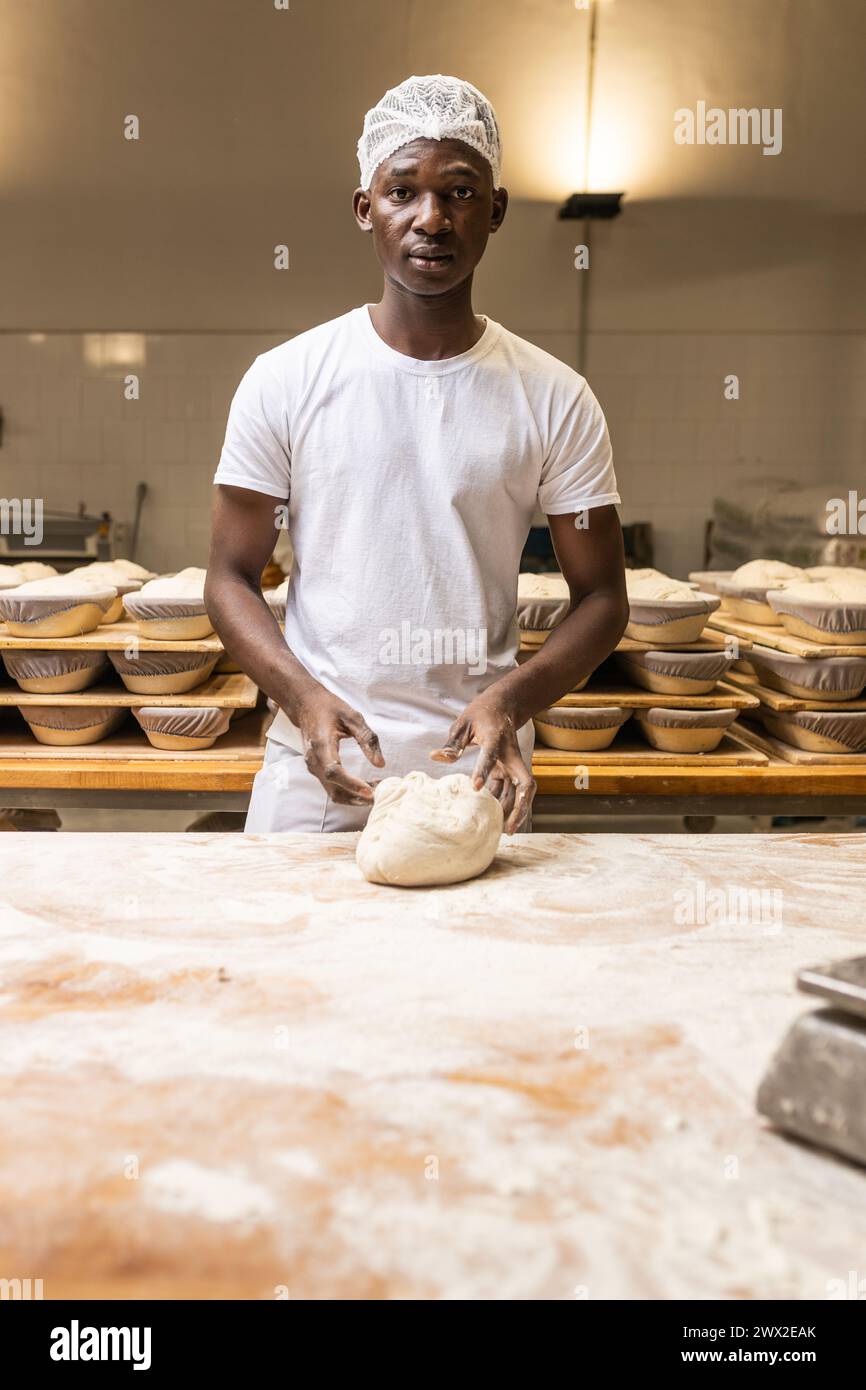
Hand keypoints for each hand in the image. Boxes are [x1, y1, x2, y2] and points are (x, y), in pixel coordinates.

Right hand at [293, 689, 384, 804]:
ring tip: (376, 791)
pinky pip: (332, 787)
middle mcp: (314, 760)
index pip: (334, 772)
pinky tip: (365, 786)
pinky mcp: (316, 770)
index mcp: (322, 745)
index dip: (352, 784)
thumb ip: (367, 739)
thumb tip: (380, 764)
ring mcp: (313, 767)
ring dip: (355, 797)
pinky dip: (349, 792)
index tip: (371, 791)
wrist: (305, 705)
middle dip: (358, 798)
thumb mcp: (353, 717)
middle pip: (334, 790)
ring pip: (333, 792)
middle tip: (381, 795)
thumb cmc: (330, 708)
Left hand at [430, 691, 535, 833]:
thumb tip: (436, 757)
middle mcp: (511, 755)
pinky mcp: (509, 770)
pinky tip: (495, 821)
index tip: (475, 788)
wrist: (503, 705)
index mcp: (496, 739)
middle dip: (520, 807)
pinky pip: (509, 790)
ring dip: (513, 811)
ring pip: (519, 792)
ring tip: (501, 832)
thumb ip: (453, 744)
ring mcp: (512, 764)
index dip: (483, 771)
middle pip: (524, 784)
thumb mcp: (463, 723)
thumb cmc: (480, 714)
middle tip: (508, 828)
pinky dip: (504, 805)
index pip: (490, 756)